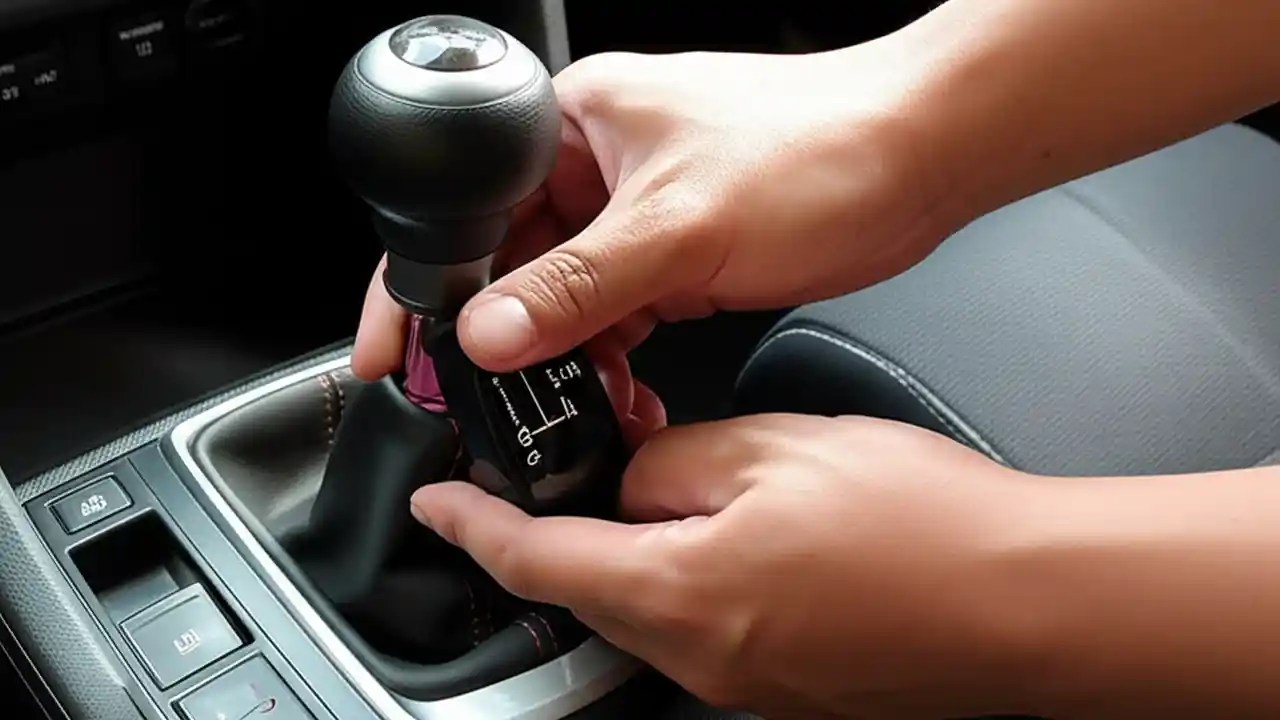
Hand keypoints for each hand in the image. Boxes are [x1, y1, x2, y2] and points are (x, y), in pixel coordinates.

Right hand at [351, 38, 955, 432]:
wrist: (920, 158)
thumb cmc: (818, 147)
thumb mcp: (678, 227)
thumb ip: (576, 289)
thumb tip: (488, 336)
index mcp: (574, 124)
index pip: (467, 210)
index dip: (422, 285)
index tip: (394, 350)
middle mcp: (596, 165)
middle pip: (510, 264)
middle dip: (497, 337)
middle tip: (477, 401)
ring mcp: (637, 213)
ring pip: (564, 298)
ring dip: (560, 356)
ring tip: (557, 408)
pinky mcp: (676, 253)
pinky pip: (615, 314)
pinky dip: (609, 357)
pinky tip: (613, 392)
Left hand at [409, 415, 1046, 718]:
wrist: (1030, 601)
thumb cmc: (922, 524)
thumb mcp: (772, 447)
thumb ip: (672, 462)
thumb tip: (634, 481)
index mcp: (680, 593)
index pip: (535, 561)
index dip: (473, 527)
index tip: (436, 504)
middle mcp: (703, 659)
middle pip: (592, 589)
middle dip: (564, 530)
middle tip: (570, 471)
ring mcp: (749, 685)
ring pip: (654, 607)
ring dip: (640, 553)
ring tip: (685, 490)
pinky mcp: (791, 688)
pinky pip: (711, 629)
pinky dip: (697, 581)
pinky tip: (747, 539)